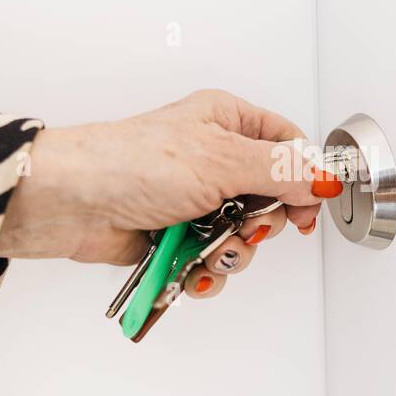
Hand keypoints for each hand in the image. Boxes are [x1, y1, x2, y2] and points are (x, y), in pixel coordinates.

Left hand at [0, 90, 341, 298]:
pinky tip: (194, 270)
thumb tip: (326, 178)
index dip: (304, 180)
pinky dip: (208, 272)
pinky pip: (214, 262)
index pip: (289, 148)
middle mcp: (215, 159)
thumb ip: (280, 171)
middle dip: (262, 225)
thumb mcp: (220, 159)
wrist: (70, 203)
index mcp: (227, 122)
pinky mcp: (178, 236)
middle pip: (272, 200)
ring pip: (245, 238)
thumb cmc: (128, 162)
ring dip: (233, 253)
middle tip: (245, 226)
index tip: (307, 209)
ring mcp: (196, 200)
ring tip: (211, 250)